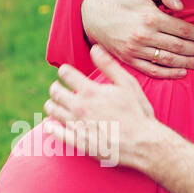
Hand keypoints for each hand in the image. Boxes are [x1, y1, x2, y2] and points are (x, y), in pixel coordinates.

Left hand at [43, 44, 163, 169]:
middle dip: (57, 87)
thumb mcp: (128, 85)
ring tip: (56, 104)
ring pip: (53, 110)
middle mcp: (80, 107)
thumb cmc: (137, 113)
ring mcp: (77, 125)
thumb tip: (95, 48)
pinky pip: (55, 132)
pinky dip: (51, 126)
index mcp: (91, 91)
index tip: (67, 73)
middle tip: (60, 88)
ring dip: (52, 104)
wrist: (142, 144)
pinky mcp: (77, 142)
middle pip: (55, 91)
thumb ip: (109, 65)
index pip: (66, 74)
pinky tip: (53, 124)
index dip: (65, 71)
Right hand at [79, 0, 193, 77]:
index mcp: (151, 17)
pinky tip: (181, 73)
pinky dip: (168, 73)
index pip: (183, 30)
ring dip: (187, 63)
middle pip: (179, 47)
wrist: (93, 13)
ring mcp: (136, 50)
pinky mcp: (128, 59)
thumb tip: (181, 6)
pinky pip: (152, 70)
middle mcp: (144, 36)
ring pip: (168, 60)